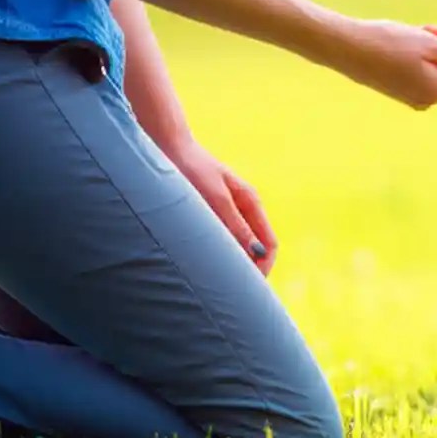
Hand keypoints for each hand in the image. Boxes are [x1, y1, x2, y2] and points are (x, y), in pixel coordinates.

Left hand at [166, 139, 277, 275]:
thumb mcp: (215, 199)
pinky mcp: (209, 212)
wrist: (166, 146)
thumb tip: (256, 253)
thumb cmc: (191, 169)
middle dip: (249, 270)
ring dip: (232, 262)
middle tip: (230, 291)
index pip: (270, 245)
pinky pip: (221, 239)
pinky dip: (217, 253)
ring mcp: (226, 210)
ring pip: (238, 245)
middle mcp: (242, 208)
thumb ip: (235, 225)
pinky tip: (201, 262)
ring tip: (214, 280)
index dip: (263, 268)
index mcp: (251, 202)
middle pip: (256, 248)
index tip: (247, 287)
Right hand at [337, 20, 436, 109]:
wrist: (347, 47)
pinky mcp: (401, 88)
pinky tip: (409, 40)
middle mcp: (428, 100)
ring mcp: (413, 96)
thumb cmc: (387, 44)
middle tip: (436, 32)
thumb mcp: (430, 45)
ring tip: (420, 33)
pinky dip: (423, 54)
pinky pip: (424, 71)